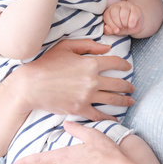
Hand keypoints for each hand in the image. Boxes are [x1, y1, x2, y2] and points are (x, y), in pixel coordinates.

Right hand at [11, 39, 132, 120]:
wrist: (31, 85)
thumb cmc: (46, 63)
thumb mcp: (66, 47)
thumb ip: (88, 45)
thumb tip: (106, 48)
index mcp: (90, 63)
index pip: (115, 63)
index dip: (124, 64)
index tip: (128, 67)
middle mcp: (92, 80)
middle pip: (118, 83)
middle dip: (128, 85)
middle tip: (132, 87)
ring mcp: (87, 96)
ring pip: (113, 99)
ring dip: (124, 101)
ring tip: (130, 101)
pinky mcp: (80, 108)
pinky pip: (99, 114)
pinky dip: (109, 118)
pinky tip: (115, 118)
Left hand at [103, 1, 143, 35]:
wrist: (136, 24)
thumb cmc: (123, 26)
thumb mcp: (115, 30)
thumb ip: (108, 30)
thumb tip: (106, 27)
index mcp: (110, 10)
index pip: (107, 16)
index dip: (111, 25)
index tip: (116, 30)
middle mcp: (118, 5)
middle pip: (114, 14)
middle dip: (118, 25)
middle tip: (122, 28)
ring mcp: (127, 5)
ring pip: (123, 15)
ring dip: (125, 24)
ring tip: (126, 26)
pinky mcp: (136, 8)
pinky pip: (133, 16)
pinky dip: (131, 23)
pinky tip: (131, 25)